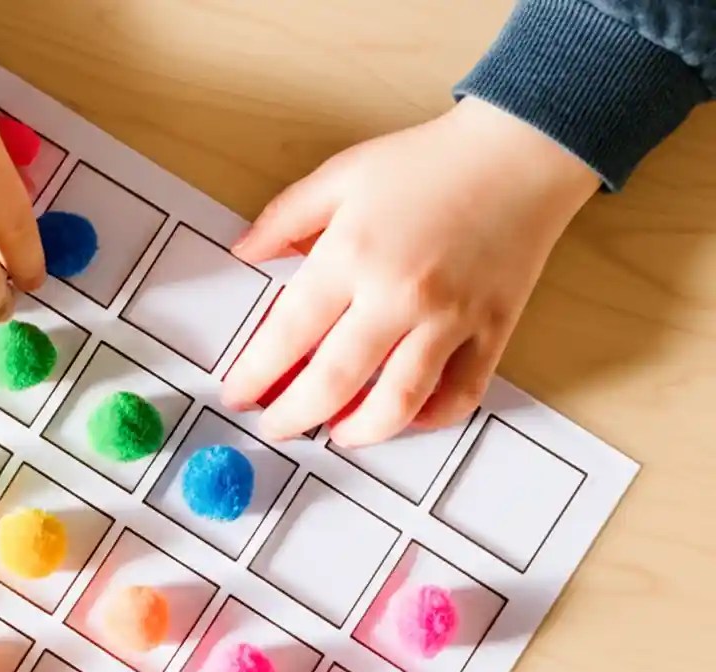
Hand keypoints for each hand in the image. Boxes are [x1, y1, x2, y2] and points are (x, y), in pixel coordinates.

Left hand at [222, 97, 598, 445]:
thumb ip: (284, 217)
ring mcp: (449, 319)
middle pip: (333, 382)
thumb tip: (243, 253)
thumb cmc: (427, 161)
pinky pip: (460, 394)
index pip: (288, 334)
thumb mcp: (340, 175)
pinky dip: (430, 418)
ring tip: (336, 433)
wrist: (521, 150)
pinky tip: (404, 417)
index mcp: (351, 256)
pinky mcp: (492, 330)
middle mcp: (397, 296)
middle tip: (275, 426)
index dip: (254, 373)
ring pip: (397, 402)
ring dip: (358, 431)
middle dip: (293, 416)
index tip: (236, 393)